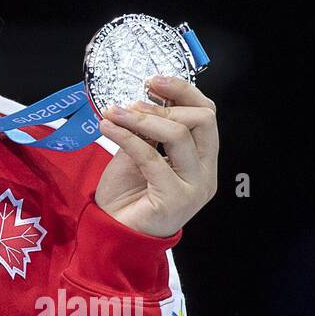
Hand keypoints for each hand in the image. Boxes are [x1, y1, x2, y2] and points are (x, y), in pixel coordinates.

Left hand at [94, 75, 218, 237]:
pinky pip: (152, 157)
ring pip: (179, 135)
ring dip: (142, 118)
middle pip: (202, 120)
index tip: (153, 80)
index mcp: (201, 159)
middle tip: (132, 104)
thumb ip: (147, 132)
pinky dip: (127, 137)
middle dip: (165, 104)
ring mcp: (194, 187)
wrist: (113, 235)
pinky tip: (107, 128)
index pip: (207, 115)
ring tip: (114, 113)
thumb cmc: (127, 196)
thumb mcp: (138, 154)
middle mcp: (205, 173)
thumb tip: (143, 100)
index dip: (183, 92)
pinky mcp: (174, 198)